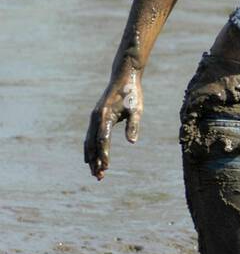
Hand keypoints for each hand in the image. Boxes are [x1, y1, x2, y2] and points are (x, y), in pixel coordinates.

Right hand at [84, 64, 142, 178]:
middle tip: (99, 177)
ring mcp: (94, 118)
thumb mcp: (136, 109)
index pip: (103, 140)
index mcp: (105, 116)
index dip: (104, 154)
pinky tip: (91, 159)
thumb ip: (133, 126)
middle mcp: (96, 118)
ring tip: (95, 173)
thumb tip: (132, 142)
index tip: (106, 168)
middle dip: (95, 161)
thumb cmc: (132, 94)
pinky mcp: (96, 117)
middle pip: (92, 144)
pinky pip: (90, 136)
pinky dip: (90, 149)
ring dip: (92, 158)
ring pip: (89, 142)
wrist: (124, 77)